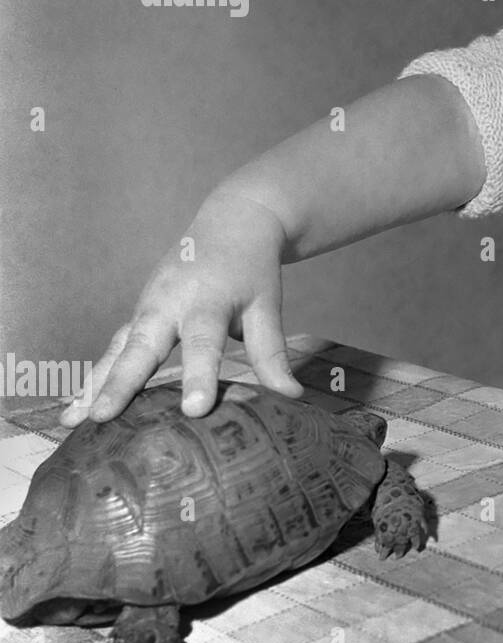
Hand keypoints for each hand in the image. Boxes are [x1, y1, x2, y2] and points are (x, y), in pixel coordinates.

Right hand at [61, 191, 304, 426]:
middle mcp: (169, 302)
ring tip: (71, 420)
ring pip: (117, 348)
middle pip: (143, 345)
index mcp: (208, 299)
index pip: (204, 342)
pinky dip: (94, 374)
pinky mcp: (138, 313)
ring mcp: (147, 306)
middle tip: (103, 417)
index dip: (199, 375)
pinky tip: (74, 406)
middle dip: (122, 382)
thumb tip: (292, 396)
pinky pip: (113, 347)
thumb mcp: (267, 305)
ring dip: (93, 383)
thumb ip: (272, 352)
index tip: (194, 409)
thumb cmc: (252, 269)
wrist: (231, 222)